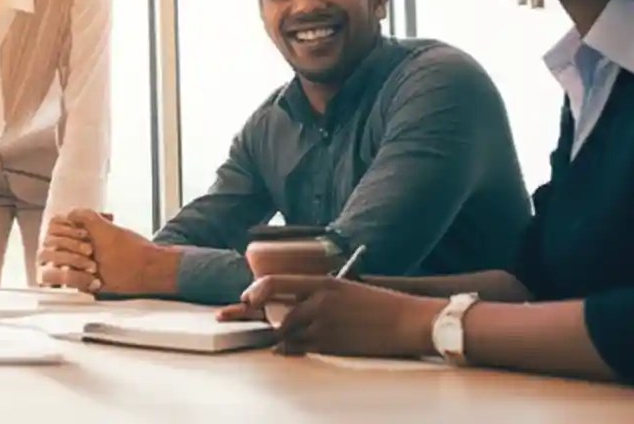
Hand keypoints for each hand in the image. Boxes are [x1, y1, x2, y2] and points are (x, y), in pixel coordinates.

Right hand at [39, 209, 158, 294]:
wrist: (145, 271)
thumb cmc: (130, 251)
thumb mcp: (107, 229)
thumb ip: (85, 217)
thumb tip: (69, 213)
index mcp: (78, 234)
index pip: (52, 229)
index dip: (65, 233)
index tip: (85, 236)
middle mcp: (71, 250)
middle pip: (47, 247)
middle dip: (69, 249)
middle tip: (90, 252)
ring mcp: (72, 268)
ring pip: (50, 267)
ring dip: (72, 264)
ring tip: (93, 267)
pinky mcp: (77, 285)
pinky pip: (62, 283)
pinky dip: (78, 279)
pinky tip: (94, 280)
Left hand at [228, 275, 443, 357]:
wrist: (408, 321)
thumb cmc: (379, 305)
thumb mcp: (345, 289)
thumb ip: (318, 293)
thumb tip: (293, 304)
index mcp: (323, 282)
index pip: (275, 283)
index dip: (254, 292)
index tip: (243, 299)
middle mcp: (318, 302)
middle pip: (273, 309)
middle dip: (247, 313)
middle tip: (225, 316)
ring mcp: (324, 324)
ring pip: (284, 331)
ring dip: (273, 335)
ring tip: (263, 336)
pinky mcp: (331, 344)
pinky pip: (299, 348)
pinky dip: (287, 349)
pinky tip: (282, 349)